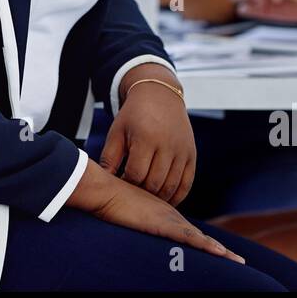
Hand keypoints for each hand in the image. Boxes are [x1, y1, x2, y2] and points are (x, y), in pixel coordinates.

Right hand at [67, 160, 243, 263]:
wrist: (105, 190)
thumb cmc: (110, 201)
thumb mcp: (128, 214)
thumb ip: (136, 221)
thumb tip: (135, 227)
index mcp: (165, 216)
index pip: (190, 233)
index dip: (206, 244)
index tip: (221, 253)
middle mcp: (171, 217)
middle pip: (200, 237)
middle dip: (219, 250)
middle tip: (239, 260)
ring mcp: (168, 220)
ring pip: (199, 238)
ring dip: (218, 251)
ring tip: (237, 261)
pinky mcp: (162, 224)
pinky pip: (188, 237)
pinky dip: (204, 245)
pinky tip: (218, 252)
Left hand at [100, 63, 195, 204]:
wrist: (160, 96)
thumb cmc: (134, 116)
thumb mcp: (117, 131)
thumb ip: (109, 157)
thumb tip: (104, 182)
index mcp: (146, 138)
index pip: (135, 174)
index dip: (125, 183)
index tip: (119, 185)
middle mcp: (167, 145)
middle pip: (154, 183)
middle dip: (141, 193)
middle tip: (132, 195)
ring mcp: (182, 150)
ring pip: (171, 186)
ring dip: (158, 198)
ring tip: (145, 199)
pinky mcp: (192, 154)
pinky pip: (187, 183)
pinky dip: (177, 196)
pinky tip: (165, 201)